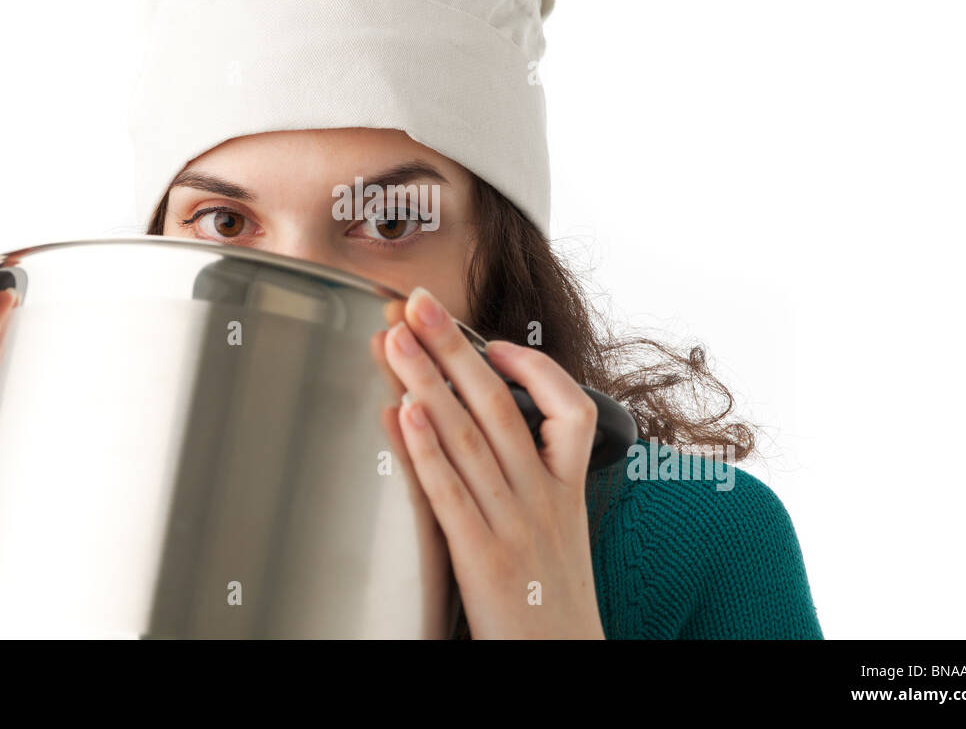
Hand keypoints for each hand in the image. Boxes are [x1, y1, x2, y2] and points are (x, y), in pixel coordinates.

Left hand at [376, 287, 604, 639]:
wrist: (563, 664)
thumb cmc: (554, 604)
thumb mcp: (560, 534)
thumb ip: (532, 483)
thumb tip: (488, 434)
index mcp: (566, 491)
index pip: (571, 410)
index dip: (534, 368)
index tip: (495, 342)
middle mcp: (542, 500)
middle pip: (500, 404)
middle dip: (455, 347)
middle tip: (417, 302)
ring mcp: (513, 526)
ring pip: (469, 436)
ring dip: (427, 381)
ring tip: (394, 339)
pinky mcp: (480, 558)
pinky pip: (449, 492)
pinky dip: (424, 448)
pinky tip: (400, 413)